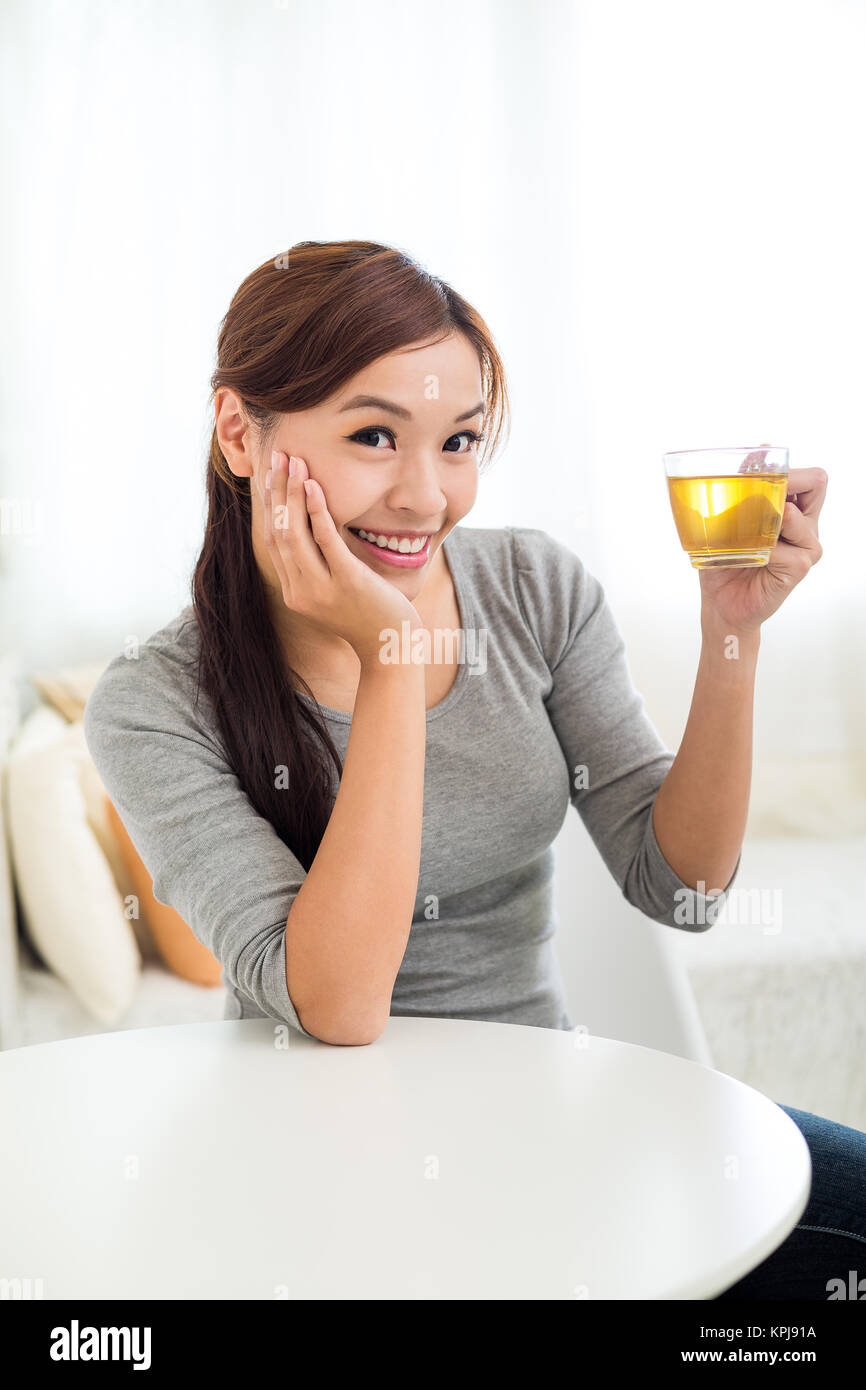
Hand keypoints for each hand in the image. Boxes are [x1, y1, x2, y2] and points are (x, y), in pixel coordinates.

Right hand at [263, 451, 422, 664]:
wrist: (390, 647)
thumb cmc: (368, 615)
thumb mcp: (335, 592)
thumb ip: (320, 567)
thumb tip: (315, 530)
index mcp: (294, 592)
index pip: (272, 541)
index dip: (270, 505)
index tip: (271, 475)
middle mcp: (300, 591)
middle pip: (278, 532)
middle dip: (277, 490)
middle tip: (278, 456)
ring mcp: (321, 589)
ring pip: (295, 533)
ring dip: (293, 493)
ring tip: (294, 461)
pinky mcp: (347, 582)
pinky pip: (326, 541)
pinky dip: (317, 511)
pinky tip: (315, 485)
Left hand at [699, 457, 826, 634]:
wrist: (722, 604)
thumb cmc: (725, 563)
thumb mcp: (727, 522)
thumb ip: (741, 491)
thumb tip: (756, 450)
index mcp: (793, 511)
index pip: (809, 477)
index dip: (788, 467)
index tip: (756, 469)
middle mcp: (805, 526)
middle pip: (816, 484)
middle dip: (786, 482)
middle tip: (759, 495)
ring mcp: (806, 547)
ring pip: (797, 515)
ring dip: (767, 519)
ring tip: (748, 535)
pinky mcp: (800, 567)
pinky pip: (786, 549)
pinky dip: (764, 550)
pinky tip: (753, 559)